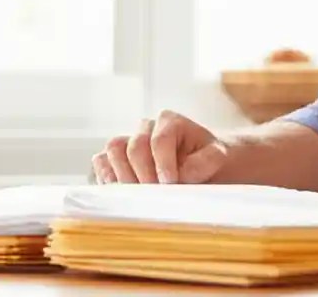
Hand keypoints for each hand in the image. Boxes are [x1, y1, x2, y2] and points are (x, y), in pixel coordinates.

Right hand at [90, 110, 229, 184]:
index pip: (159, 139)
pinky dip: (106, 176)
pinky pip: (101, 161)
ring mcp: (128, 142)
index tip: (171, 184)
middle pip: (134, 146)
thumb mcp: (216, 157)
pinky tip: (121, 193)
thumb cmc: (207, 162)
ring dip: (124, 176)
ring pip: (113, 150)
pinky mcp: (115, 159)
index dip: (163, 163)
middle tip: (155, 194)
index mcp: (170, 121)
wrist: (201, 169)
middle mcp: (146, 128)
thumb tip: (183, 171)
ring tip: (139, 195)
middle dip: (144, 174)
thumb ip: (206, 161)